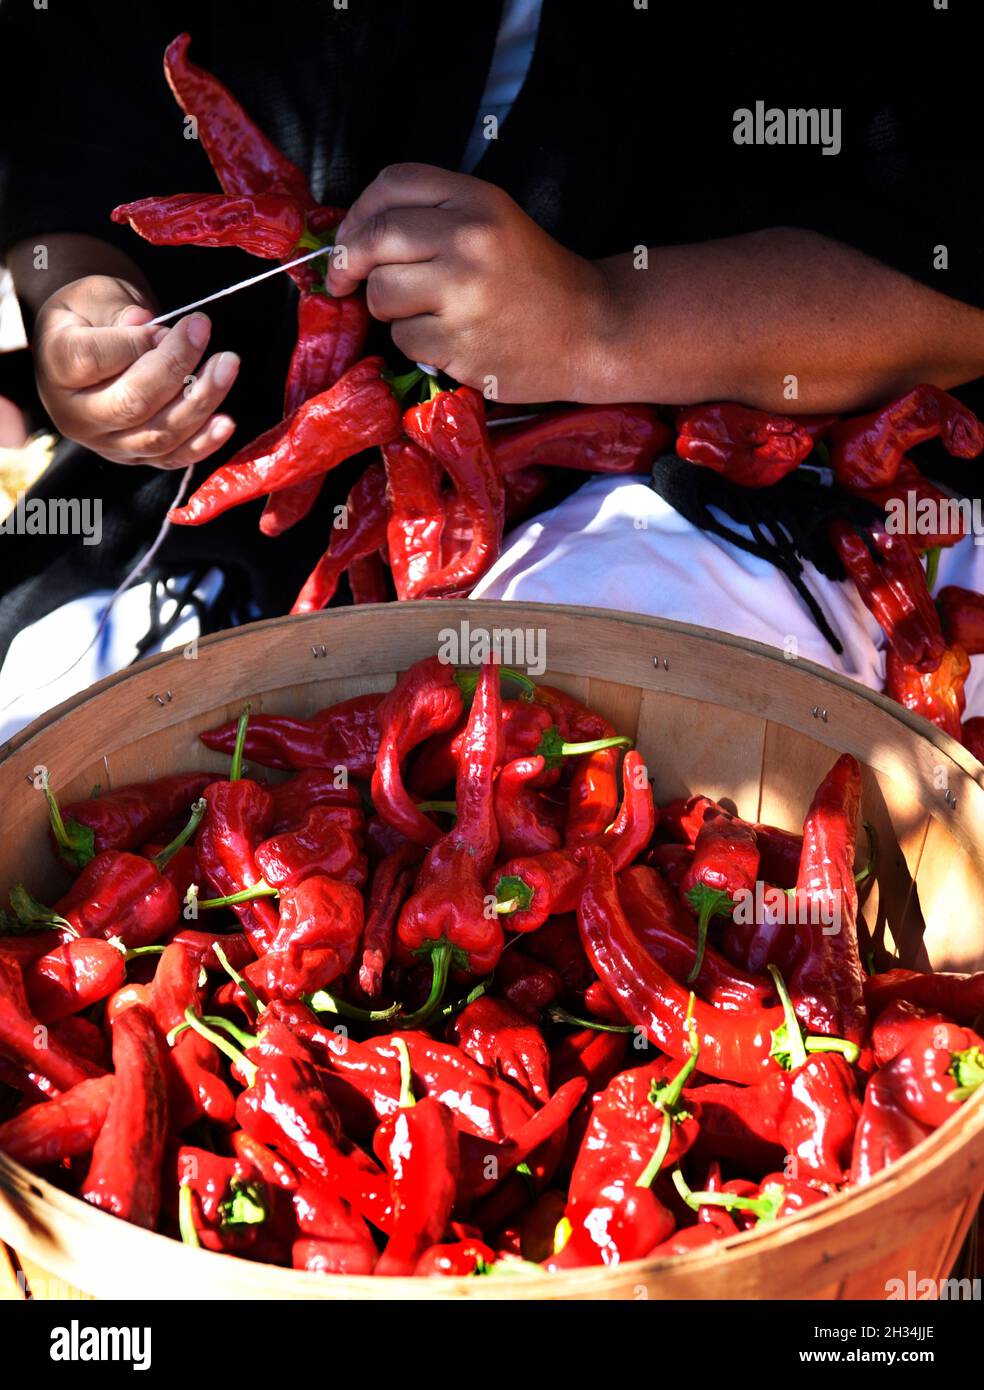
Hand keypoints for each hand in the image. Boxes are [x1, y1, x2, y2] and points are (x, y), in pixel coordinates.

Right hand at [33, 275, 239, 467]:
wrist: (89, 346)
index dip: (136, 341)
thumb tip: (147, 325)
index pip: (94, 360)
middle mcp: (76, 414)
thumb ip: (117, 310)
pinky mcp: (135, 457)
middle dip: (176, 367)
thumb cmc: (92, 317)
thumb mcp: (95, 298)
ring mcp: (106, 443)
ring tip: (226, 366)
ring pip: (158, 435)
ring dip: (199, 401)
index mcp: (56, 367)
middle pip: (131, 403)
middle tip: (204, 332)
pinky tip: (225, 421)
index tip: (166, 323)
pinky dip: (203, 443)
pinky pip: (172, 458)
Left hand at [327, 164, 611, 402]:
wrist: (594, 330)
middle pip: (374, 238)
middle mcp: (468, 239)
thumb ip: (437, 216)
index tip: (348, 238)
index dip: (358, 212)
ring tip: (424, 314)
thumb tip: (357, 235)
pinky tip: (448, 341)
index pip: (392, 183)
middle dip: (348, 263)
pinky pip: (404, 339)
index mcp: (477, 199)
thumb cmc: (539, 281)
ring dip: (388, 309)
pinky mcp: (458, 342)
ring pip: (382, 293)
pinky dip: (415, 345)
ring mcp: (462, 292)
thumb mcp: (496, 222)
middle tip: (344, 281)